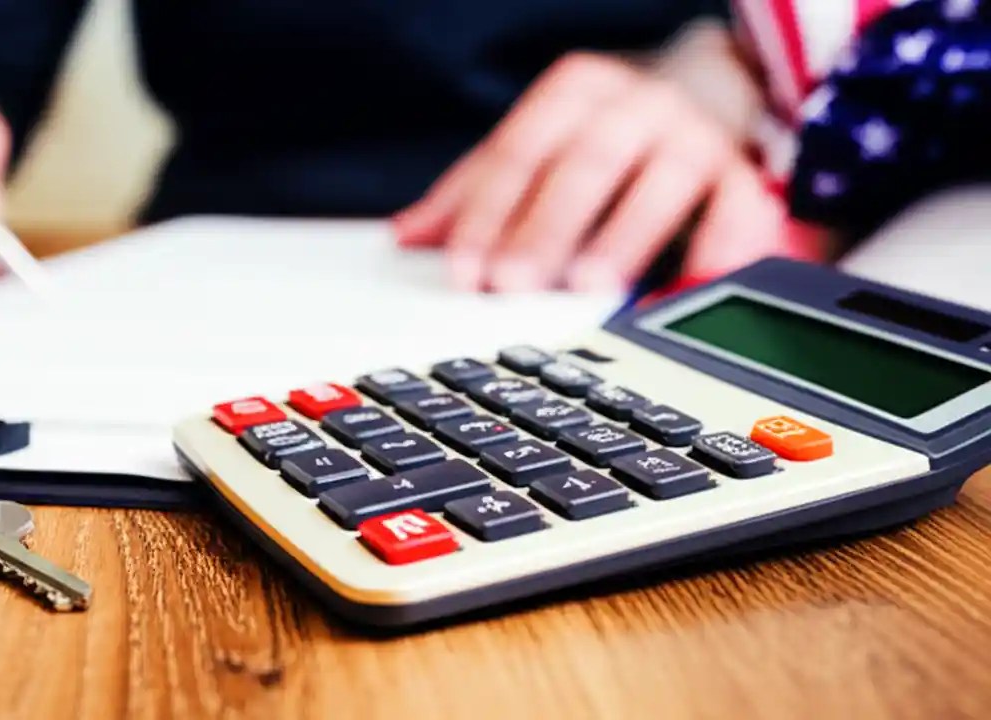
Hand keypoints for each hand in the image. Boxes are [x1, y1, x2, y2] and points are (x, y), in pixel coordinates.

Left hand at [394, 53, 790, 292]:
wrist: (715, 88)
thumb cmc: (605, 134)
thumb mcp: (537, 146)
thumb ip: (475, 191)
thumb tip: (406, 236)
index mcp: (575, 92)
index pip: (518, 153)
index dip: (487, 214)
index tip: (465, 271)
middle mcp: (636, 104)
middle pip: (584, 165)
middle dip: (544, 228)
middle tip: (514, 286)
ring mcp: (694, 134)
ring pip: (659, 183)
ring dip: (624, 237)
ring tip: (592, 288)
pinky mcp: (744, 171)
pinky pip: (737, 207)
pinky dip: (718, 248)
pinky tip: (689, 287)